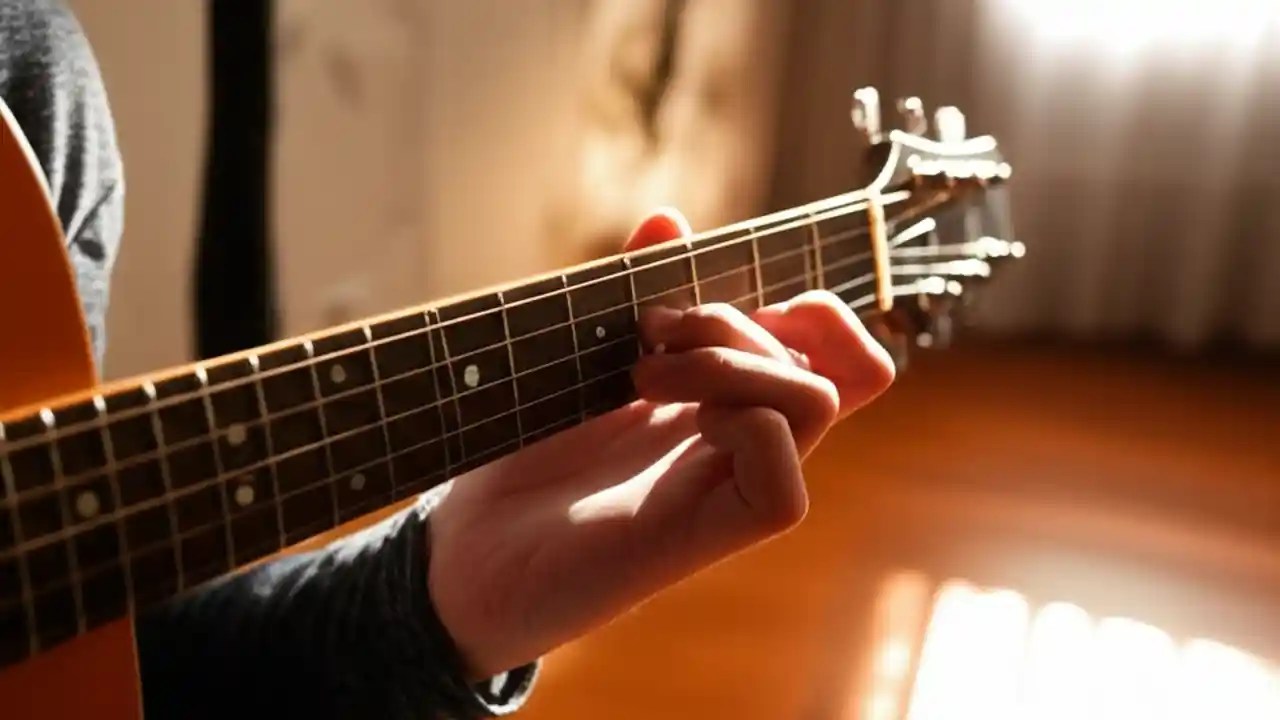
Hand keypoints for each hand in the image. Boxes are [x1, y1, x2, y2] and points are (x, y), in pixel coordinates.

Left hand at [427, 208, 895, 678]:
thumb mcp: (579, 353)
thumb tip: (668, 219)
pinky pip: (784, 488)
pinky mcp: (702, 542)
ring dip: (730, 362)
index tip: (740, 291)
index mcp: (725, 405)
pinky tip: (677, 422)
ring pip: (814, 406)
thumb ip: (630, 290)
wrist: (462, 551)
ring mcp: (724, 493)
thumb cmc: (519, 455)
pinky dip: (743, 429)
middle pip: (831, 368)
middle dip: (738, 318)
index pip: (835, 363)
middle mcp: (738, 446)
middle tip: (648, 332)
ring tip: (640, 375)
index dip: (824, 314)